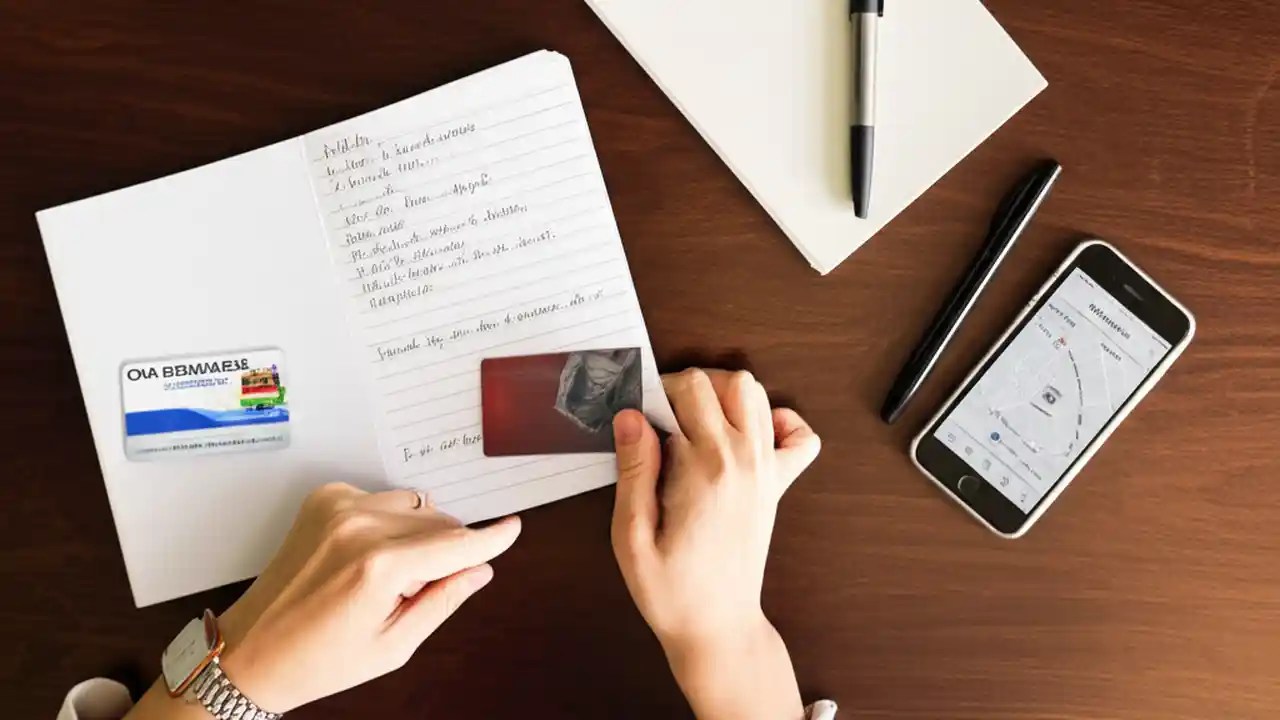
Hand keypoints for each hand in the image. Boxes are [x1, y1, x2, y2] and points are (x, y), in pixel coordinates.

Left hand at [211, 483, 520, 712]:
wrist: (252, 651)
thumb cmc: (319, 659)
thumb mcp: (394, 645)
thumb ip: (443, 601)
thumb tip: (480, 569)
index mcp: (379, 567)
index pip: (456, 544)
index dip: (490, 539)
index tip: (512, 528)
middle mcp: (359, 526)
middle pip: (440, 523)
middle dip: (444, 552)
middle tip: (414, 591)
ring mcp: (339, 507)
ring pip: (415, 507)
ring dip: (417, 534)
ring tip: (387, 575)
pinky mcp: (324, 499)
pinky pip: (383, 499)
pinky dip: (387, 521)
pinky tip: (365, 554)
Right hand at [611, 369, 819, 719]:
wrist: (717, 626)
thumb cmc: (670, 589)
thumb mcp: (630, 535)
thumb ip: (633, 470)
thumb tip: (631, 416)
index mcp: (705, 468)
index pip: (688, 389)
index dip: (656, 394)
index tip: (640, 422)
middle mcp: (744, 460)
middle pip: (727, 381)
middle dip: (690, 386)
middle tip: (663, 420)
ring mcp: (766, 470)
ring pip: (759, 394)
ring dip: (725, 395)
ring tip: (694, 424)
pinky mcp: (778, 485)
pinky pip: (799, 435)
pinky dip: (778, 422)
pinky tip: (745, 435)